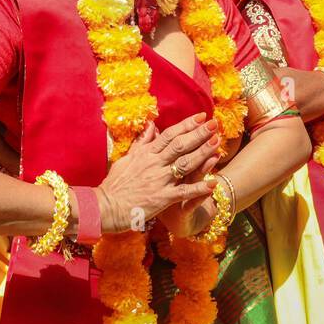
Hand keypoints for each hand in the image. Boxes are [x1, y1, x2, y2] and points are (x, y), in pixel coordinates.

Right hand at [97, 114, 220, 233]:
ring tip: (217, 143)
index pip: (169, 135)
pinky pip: (183, 192)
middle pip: (180, 145)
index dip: (186, 125)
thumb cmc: (115, 184)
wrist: (105, 207)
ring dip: (202, 153)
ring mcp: (159, 180)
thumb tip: (151, 125)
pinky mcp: (162, 198)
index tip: (200, 116)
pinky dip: (198, 188)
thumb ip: (141, 142)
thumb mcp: (127, 159)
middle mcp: (154, 164)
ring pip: (185, 163)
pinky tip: (212, 183)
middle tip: (214, 123)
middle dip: (199, 134)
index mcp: (146, 154)